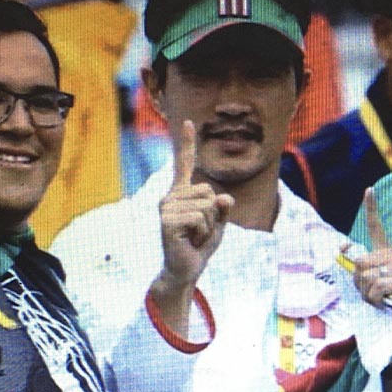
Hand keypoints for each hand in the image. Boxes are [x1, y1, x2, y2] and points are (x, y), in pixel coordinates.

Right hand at [156, 120, 232, 291]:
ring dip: (209, 226)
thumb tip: (224, 198)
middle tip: (199, 231)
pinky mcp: (167, 221)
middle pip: (210, 192)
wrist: (186, 270)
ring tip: (194, 236)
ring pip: (207, 206)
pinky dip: (203, 232)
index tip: (188, 122)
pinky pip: (201, 218)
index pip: (184, 163)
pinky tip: (191, 241)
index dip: (187, 142)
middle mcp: (171, 196)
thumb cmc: (200, 246)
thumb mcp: (218, 224)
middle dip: (214, 215)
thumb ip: (223, 208)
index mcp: (181, 193)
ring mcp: (167, 207)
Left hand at [349, 188, 391, 357]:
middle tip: (371, 295)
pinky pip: (377, 289)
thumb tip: (343, 250)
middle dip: (358, 283)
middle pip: (360, 263)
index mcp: (386, 254)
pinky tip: (388, 305)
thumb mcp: (366, 285)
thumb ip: (356, 269)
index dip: (372, 209)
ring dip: (367, 296)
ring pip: (366, 278)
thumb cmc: (382, 304)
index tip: (369, 189)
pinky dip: (376, 301)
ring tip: (381, 301)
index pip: (376, 228)